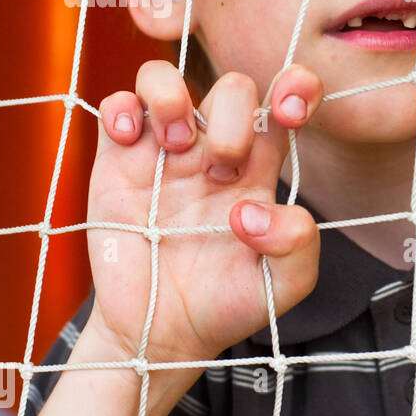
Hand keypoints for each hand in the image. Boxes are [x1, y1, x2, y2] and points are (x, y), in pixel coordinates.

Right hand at [84, 61, 323, 365]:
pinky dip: (123, 107)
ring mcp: (165, 153)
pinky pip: (118, 106)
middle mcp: (214, 151)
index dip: (296, 88)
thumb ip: (297, 244)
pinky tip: (129, 138)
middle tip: (222, 169)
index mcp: (260, 169)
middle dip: (232, 115)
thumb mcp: (283, 285)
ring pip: (166, 79)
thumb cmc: (227, 305)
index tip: (291, 111)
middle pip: (231, 87)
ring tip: (175, 146)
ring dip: (173, 97)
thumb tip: (253, 209)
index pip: (284, 106)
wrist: (161, 336)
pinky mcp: (118, 163)